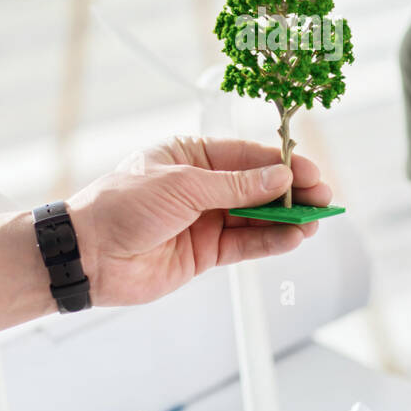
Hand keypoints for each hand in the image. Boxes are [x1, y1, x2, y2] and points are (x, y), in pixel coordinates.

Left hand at [66, 135, 332, 306]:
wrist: (88, 254)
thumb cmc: (122, 205)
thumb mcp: (183, 185)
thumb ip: (235, 186)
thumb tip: (278, 177)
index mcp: (191, 156)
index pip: (246, 156)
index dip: (281, 164)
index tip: (309, 172)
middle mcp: (200, 186)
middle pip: (257, 187)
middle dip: (291, 192)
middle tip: (322, 198)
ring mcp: (204, 220)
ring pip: (255, 217)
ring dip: (286, 219)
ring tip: (314, 221)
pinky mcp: (204, 253)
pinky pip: (245, 244)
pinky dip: (270, 241)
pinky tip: (292, 238)